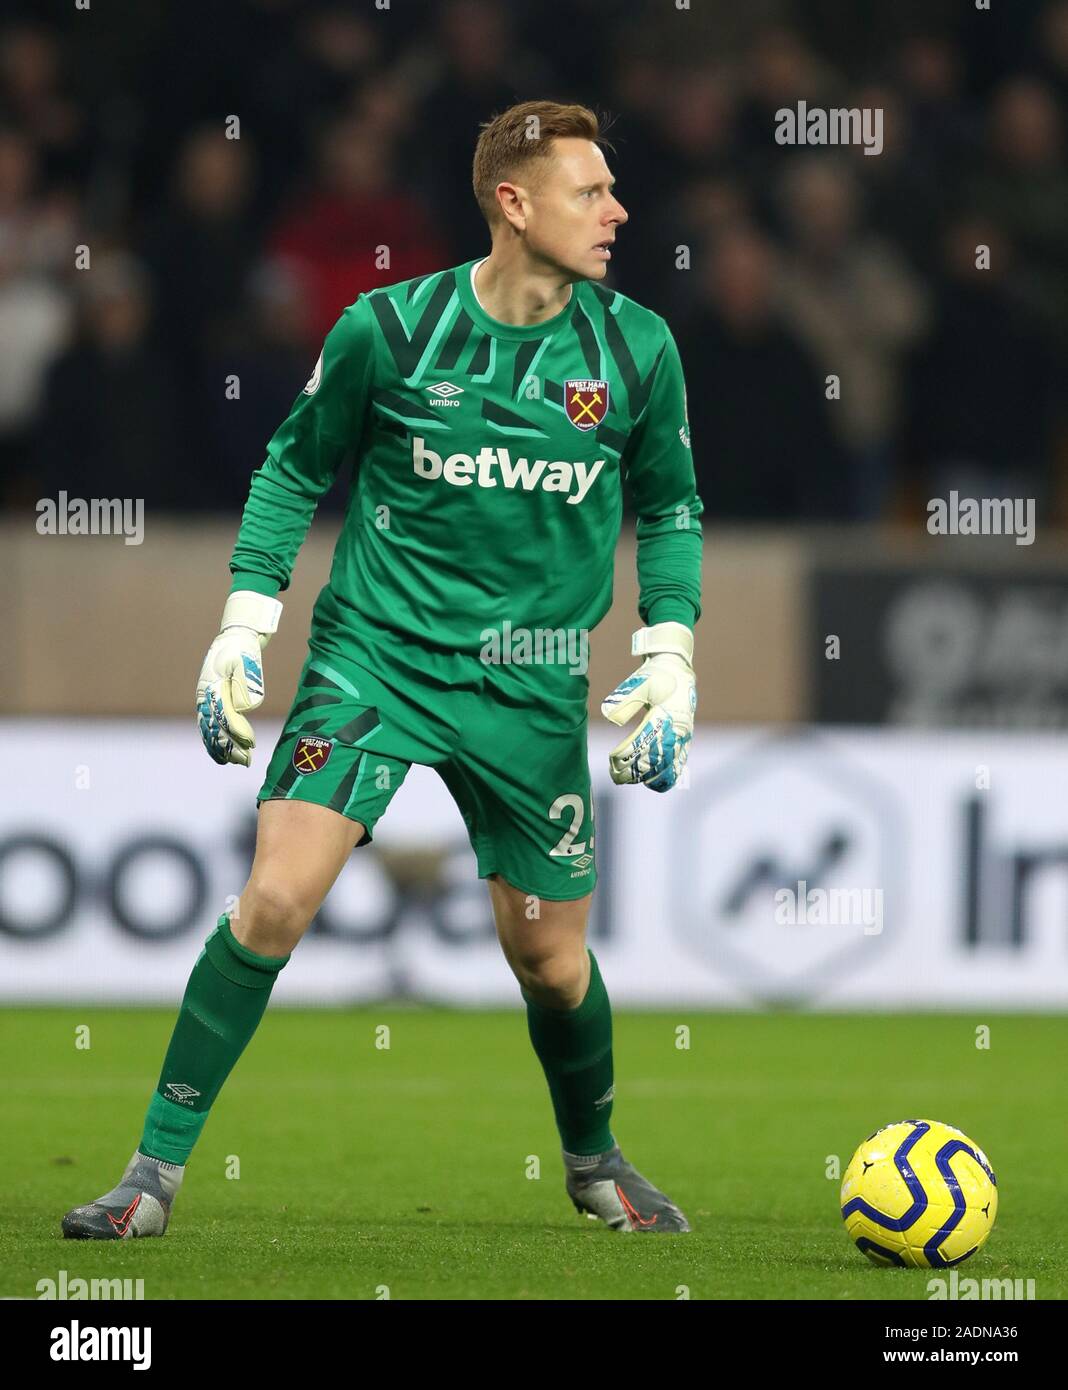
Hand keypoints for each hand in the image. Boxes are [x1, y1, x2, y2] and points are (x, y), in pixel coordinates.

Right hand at [195, 591, 281, 765]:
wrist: (235, 636)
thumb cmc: (242, 648)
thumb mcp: (246, 660)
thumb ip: (245, 683)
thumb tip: (245, 708)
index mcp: (212, 686)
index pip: (224, 715)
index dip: (237, 732)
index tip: (250, 744)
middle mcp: (205, 695)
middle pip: (214, 727)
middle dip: (229, 746)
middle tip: (246, 760)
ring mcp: (205, 699)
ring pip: (209, 729)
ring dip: (222, 747)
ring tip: (235, 761)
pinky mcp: (210, 701)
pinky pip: (209, 726)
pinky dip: (215, 741)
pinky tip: (223, 754)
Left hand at [601, 621, 695, 791]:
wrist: (677, 670)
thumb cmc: (656, 676)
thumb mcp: (640, 683)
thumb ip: (625, 700)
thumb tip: (609, 717)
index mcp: (665, 715)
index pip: (644, 742)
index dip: (627, 754)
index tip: (611, 759)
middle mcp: (677, 729)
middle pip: (654, 758)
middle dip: (633, 770)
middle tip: (614, 775)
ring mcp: (684, 736)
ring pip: (667, 765)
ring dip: (646, 776)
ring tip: (626, 780)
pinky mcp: (686, 740)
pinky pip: (680, 764)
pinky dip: (667, 776)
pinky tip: (652, 784)